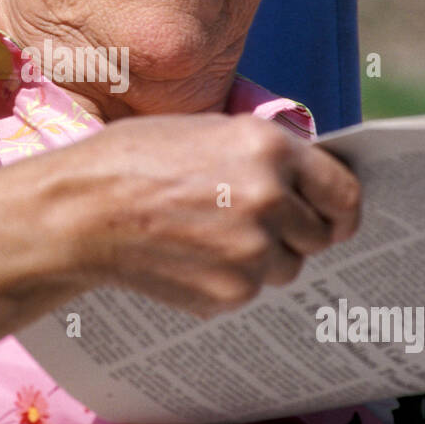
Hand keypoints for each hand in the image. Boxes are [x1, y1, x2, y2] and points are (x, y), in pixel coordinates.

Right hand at [66, 112, 361, 317]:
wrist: (81, 211)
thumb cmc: (132, 160)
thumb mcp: (207, 131)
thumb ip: (262, 155)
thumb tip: (304, 183)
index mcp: (271, 149)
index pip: (344, 191)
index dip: (340, 209)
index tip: (334, 218)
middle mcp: (271, 199)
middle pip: (318, 236)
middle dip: (294, 233)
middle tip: (253, 225)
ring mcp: (252, 251)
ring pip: (285, 268)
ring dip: (260, 258)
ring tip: (208, 236)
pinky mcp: (229, 292)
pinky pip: (248, 290)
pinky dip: (227, 279)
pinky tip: (188, 256)